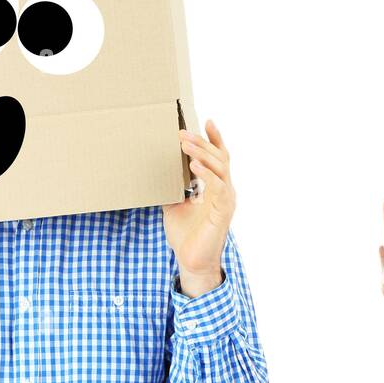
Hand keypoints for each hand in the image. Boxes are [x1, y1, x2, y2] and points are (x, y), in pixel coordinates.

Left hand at [164, 120, 233, 297]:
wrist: (191, 262)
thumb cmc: (185, 235)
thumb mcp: (174, 204)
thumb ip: (173, 187)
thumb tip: (157, 171)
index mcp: (216, 188)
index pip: (220, 158)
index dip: (215, 139)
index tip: (206, 120)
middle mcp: (224, 191)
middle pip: (220, 158)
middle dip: (202, 142)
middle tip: (182, 131)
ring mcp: (226, 201)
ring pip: (220, 168)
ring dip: (203, 153)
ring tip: (185, 143)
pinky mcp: (223, 213)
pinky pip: (218, 188)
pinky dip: (207, 174)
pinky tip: (193, 165)